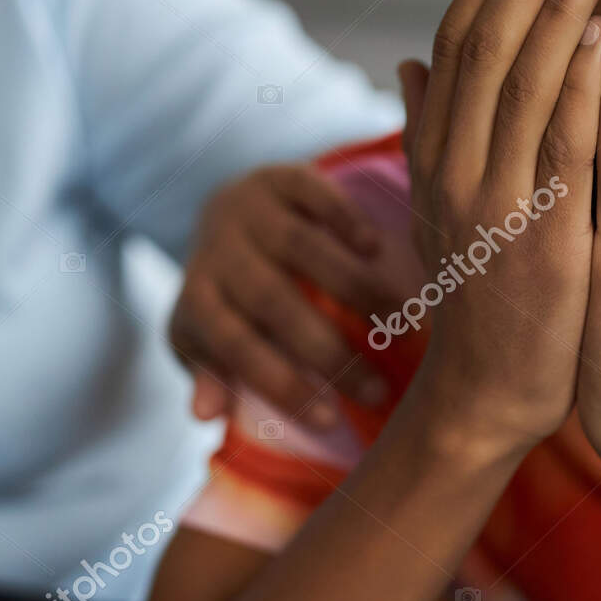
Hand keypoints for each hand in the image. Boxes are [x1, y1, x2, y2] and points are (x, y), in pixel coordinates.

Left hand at [170, 164, 403, 426]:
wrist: (225, 212)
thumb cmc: (227, 297)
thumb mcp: (205, 340)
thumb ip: (211, 374)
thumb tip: (205, 416)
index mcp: (197, 299)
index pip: (235, 347)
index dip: (280, 385)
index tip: (330, 423)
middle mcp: (219, 251)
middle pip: (273, 302)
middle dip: (328, 353)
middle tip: (378, 393)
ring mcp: (250, 210)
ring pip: (302, 249)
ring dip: (356, 290)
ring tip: (403, 328)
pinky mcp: (280, 177)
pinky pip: (314, 193)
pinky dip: (346, 220)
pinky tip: (379, 250)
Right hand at [396, 0, 600, 455]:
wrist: (483, 393)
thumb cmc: (478, 296)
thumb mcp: (439, 211)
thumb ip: (426, 134)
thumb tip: (405, 63)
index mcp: (433, 156)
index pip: (453, 42)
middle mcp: (453, 170)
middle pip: (485, 47)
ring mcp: (494, 205)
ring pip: (522, 84)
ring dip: (562, 9)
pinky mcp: (542, 242)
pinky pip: (564, 149)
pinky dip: (584, 88)